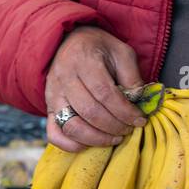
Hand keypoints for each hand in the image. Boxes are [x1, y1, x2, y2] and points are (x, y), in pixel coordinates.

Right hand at [45, 26, 146, 151]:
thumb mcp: (121, 52)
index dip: (124, 111)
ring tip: (114, 138)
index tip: (139, 120)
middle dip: (114, 126)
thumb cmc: (99, 49)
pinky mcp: (49, 109)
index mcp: (83, 60)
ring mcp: (53, 96)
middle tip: (128, 129)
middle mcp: (64, 78)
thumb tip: (138, 102)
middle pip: (90, 112)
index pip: (105, 93)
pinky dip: (72, 145)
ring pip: (72, 126)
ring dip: (97, 138)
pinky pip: (55, 134)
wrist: (70, 44)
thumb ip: (132, 76)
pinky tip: (90, 144)